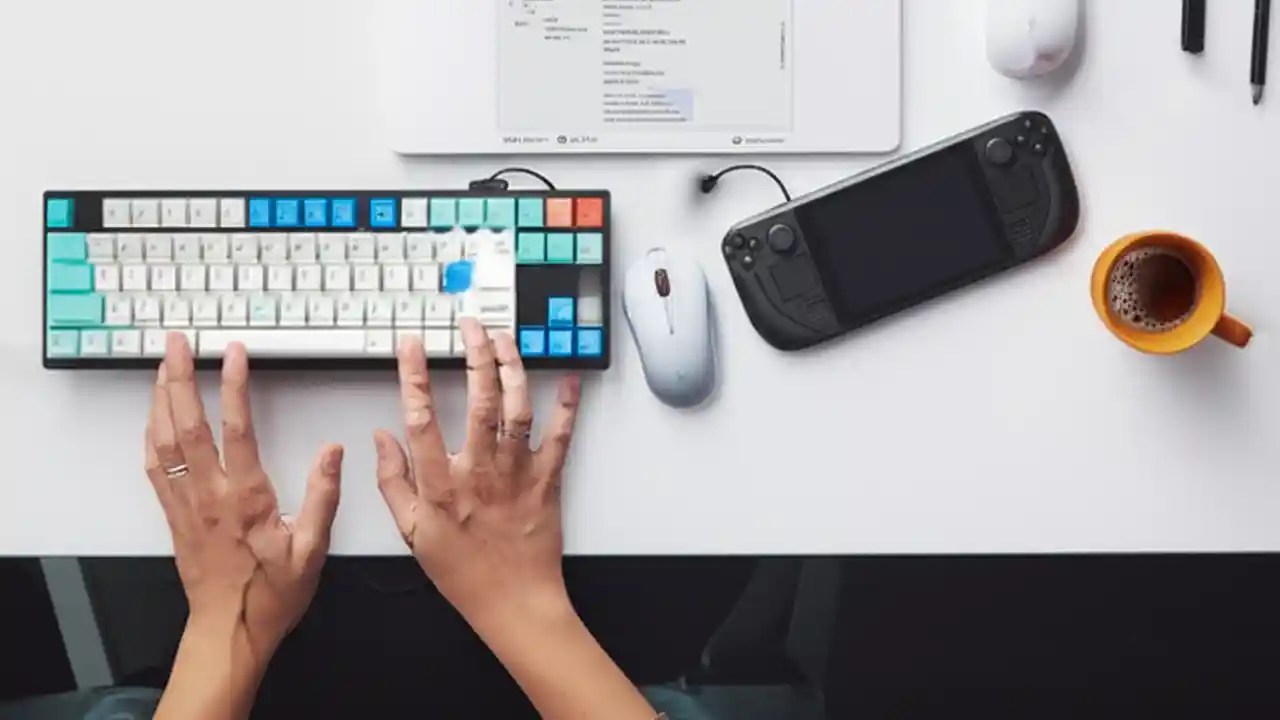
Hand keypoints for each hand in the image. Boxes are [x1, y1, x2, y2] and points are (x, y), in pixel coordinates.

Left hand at [145, 333, 342, 663]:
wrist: (230, 630)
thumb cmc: (271, 595)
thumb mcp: (313, 549)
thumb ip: (323, 496)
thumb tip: (333, 452)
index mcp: (245, 497)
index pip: (235, 429)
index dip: (232, 385)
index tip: (234, 353)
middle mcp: (208, 495)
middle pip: (185, 424)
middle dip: (179, 377)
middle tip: (176, 343)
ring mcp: (185, 504)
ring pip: (162, 441)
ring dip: (159, 399)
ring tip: (161, 366)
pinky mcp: (174, 517)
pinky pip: (153, 469)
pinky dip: (149, 437)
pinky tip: (152, 420)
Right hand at [374, 318, 580, 627]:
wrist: (513, 601)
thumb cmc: (463, 571)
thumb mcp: (411, 532)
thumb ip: (392, 482)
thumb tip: (380, 439)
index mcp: (441, 484)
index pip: (421, 418)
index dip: (413, 376)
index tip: (411, 344)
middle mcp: (479, 471)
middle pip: (478, 401)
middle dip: (475, 355)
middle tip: (472, 327)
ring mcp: (516, 474)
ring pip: (517, 410)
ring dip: (513, 369)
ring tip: (506, 340)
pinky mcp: (547, 481)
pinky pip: (561, 438)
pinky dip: (567, 408)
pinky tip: (568, 381)